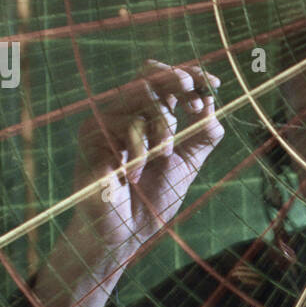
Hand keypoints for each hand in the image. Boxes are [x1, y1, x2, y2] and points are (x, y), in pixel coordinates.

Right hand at [69, 60, 222, 262]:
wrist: (126, 232)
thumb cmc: (153, 199)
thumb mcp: (188, 162)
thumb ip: (203, 133)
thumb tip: (213, 102)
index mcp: (149, 115)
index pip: (166, 79)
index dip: (191, 75)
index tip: (214, 84)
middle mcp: (126, 111)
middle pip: (151, 74)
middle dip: (179, 84)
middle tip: (196, 105)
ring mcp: (106, 120)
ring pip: (141, 95)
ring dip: (163, 126)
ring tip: (165, 155)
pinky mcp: (91, 134)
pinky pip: (125, 124)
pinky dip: (140, 148)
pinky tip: (134, 174)